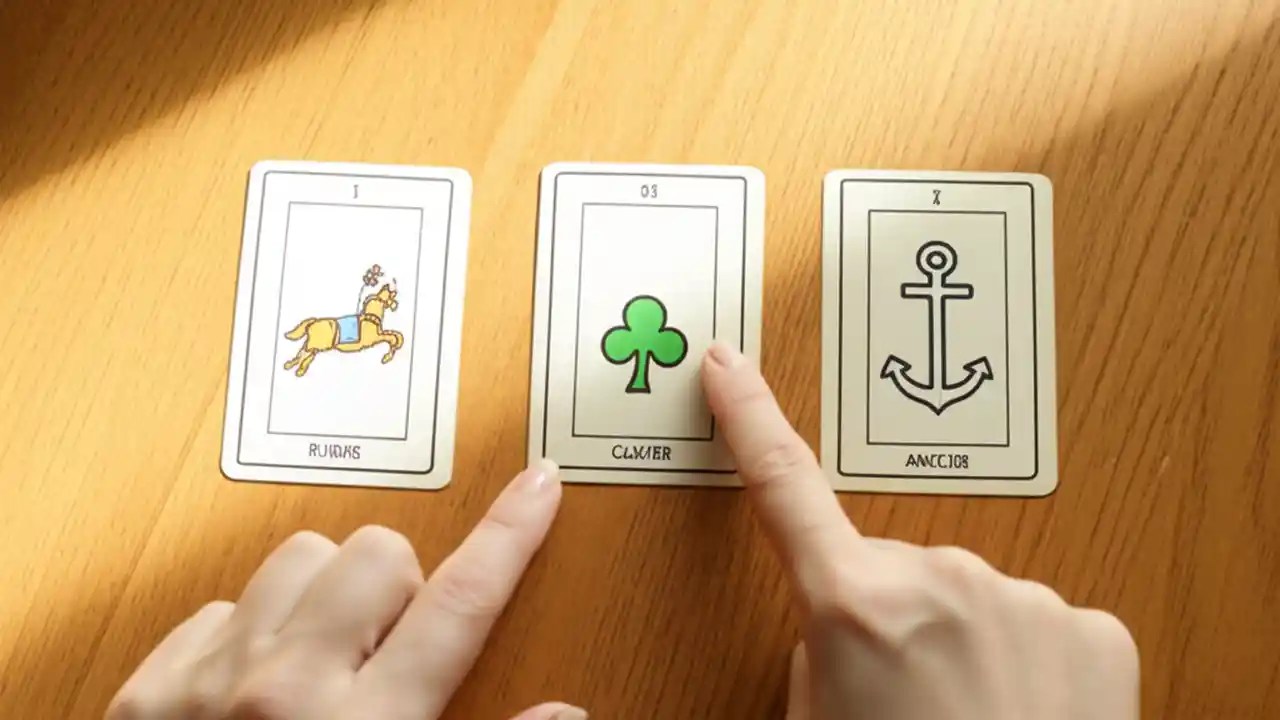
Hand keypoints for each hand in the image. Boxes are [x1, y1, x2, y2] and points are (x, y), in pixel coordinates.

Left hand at [107, 462, 586, 719]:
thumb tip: (566, 715)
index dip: (511, 535)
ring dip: (324, 596)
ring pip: (295, 559)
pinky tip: (256, 685)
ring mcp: (209, 684)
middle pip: (376, 554)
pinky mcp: (146, 693)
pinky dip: (247, 633)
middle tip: (392, 648)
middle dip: (399, 587)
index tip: (538, 485)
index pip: (462, 603)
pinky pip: (217, 608)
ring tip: (325, 658)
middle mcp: (286, 691)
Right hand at [701, 342, 1139, 719]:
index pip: (783, 486)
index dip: (749, 419)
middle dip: (882, 617)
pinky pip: (1033, 624)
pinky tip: (1020, 711)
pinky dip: (1023, 662)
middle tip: (896, 698)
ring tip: (963, 716)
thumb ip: (821, 649)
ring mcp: (1024, 597)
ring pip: (964, 598)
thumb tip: (844, 618)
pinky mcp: (1092, 626)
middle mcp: (940, 579)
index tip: (729, 365)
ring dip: (957, 644)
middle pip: (887, 570)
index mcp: (854, 605)